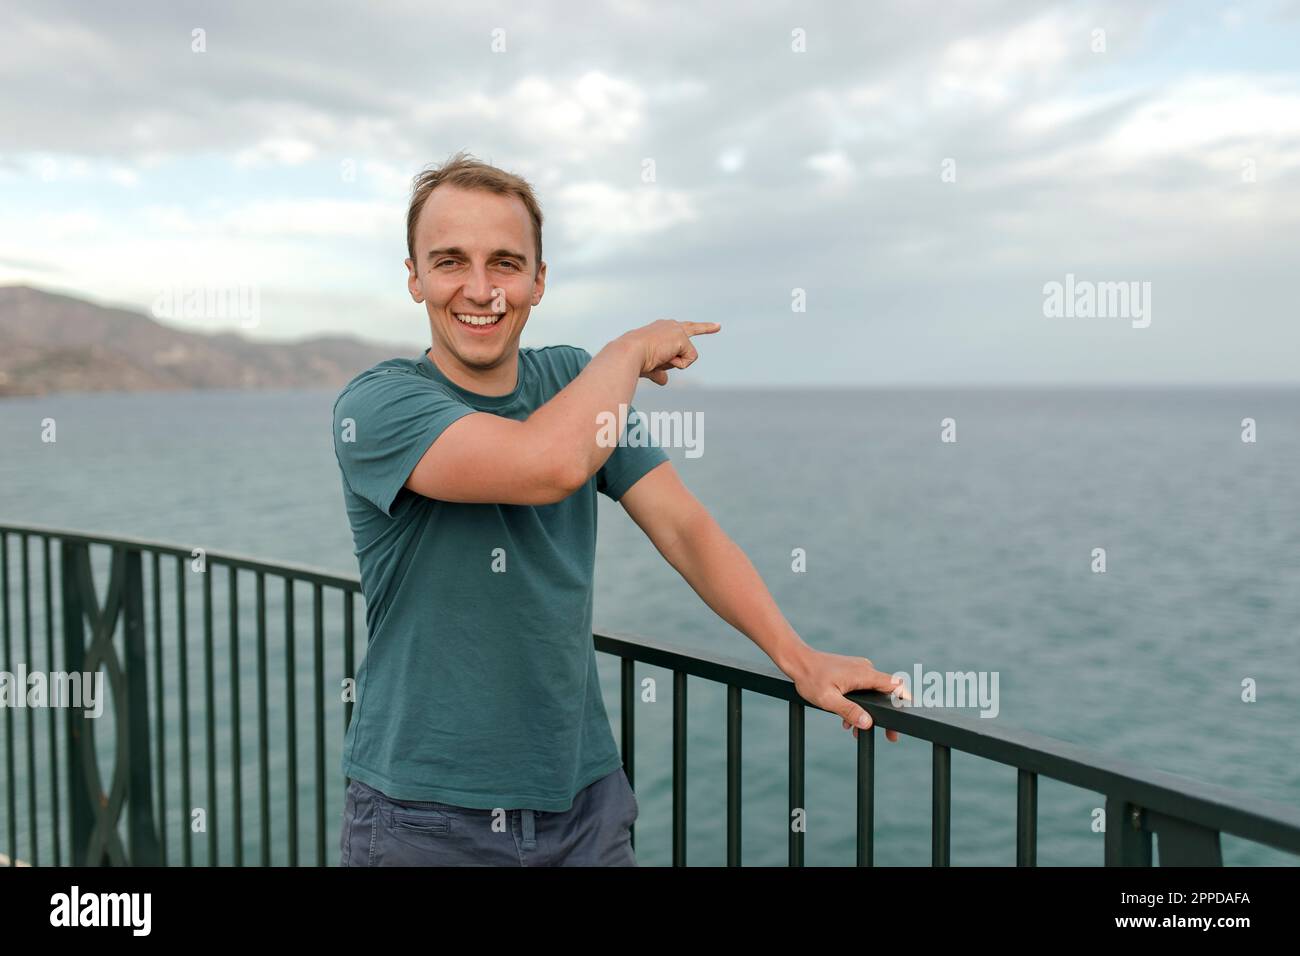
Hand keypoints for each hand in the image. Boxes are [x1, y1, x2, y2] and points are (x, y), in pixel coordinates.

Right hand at [620, 319, 720, 385]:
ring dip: (674, 363)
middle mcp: (669, 325)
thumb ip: (658, 373)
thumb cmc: (634, 360)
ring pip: (687, 355)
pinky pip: (688, 359)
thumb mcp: (649, 367)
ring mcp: (677, 330)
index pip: (678, 330)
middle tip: (719, 326)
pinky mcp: (682, 338)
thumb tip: (665, 381)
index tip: (698, 327)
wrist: (629, 353)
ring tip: (658, 358)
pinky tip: (664, 356)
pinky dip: (678, 364)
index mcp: (660, 329)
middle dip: (707, 327)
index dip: (689, 331)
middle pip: (693, 328)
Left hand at [790, 649, 909, 742]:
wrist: (798, 661)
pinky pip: (862, 689)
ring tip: (856, 733)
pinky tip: (846, 720)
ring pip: (872, 694)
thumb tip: (868, 723)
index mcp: (864, 674)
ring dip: (868, 712)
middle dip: (886, 716)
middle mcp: (865, 669)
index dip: (904, 700)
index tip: (908, 717)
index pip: (894, 685)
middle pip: (886, 693)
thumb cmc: (810, 679)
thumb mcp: (828, 700)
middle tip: (890, 737)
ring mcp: (859, 669)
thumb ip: (849, 711)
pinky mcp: (852, 671)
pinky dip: (858, 705)